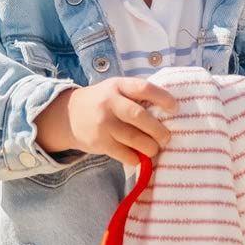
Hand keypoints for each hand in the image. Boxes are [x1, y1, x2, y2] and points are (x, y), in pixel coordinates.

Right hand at [36, 78, 176, 166]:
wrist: (69, 115)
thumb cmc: (103, 102)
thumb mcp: (116, 90)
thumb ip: (137, 97)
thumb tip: (168, 115)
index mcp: (118, 85)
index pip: (144, 88)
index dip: (163, 98)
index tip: (175, 108)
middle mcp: (110, 102)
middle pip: (139, 117)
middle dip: (158, 130)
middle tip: (166, 138)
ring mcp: (103, 123)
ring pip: (134, 138)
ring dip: (150, 147)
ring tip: (154, 149)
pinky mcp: (99, 142)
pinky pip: (124, 154)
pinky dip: (136, 158)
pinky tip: (139, 157)